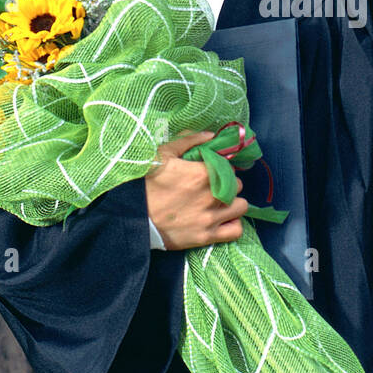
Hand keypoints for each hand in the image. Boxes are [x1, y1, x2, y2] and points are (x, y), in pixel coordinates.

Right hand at [145, 130, 248, 249]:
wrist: (131, 216)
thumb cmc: (146, 183)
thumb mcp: (163, 154)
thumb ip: (189, 140)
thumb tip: (212, 135)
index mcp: (203, 173)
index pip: (228, 167)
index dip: (221, 169)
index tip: (211, 172)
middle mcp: (211, 195)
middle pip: (237, 186)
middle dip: (228, 185)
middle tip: (214, 188)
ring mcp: (210, 218)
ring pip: (241, 207)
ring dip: (233, 204)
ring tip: (221, 204)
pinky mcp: (206, 237)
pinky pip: (236, 231)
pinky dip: (233, 224)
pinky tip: (223, 220)